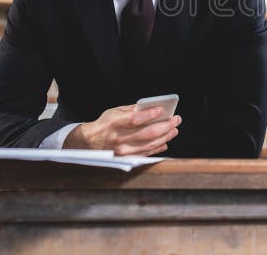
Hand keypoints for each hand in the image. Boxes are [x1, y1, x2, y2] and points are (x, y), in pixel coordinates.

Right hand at [64, 105, 180, 155]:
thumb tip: (152, 107)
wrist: (89, 143)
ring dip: (165, 137)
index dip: (150, 114)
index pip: (135, 119)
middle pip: (147, 133)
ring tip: (174, 130)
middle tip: (176, 120)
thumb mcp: (114, 112)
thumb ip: (132, 110)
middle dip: (165, 126)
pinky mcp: (126, 159)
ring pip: (149, 145)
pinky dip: (158, 148)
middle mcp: (118, 139)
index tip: (163, 110)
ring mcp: (122, 151)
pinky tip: (165, 142)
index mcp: (114, 123)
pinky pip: (146, 154)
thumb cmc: (105, 124)